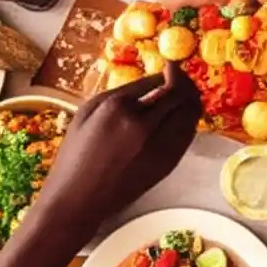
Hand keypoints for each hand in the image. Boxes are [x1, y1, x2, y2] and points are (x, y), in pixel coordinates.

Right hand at [35, 63, 201, 232]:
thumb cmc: (75, 155)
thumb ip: (119, 95)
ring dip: (191, 98)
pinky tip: (180, 115)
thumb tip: (151, 81)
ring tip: (183, 93)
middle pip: (181, 94)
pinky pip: (189, 132)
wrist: (79, 199)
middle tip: (180, 76)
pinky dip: (189, 119)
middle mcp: (144, 124)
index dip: (169, 71)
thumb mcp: (86, 114)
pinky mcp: (169, 162)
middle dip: (184, 81)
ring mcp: (160, 145)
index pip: (157, 81)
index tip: (169, 67)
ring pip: (191, 113)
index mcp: (119, 108)